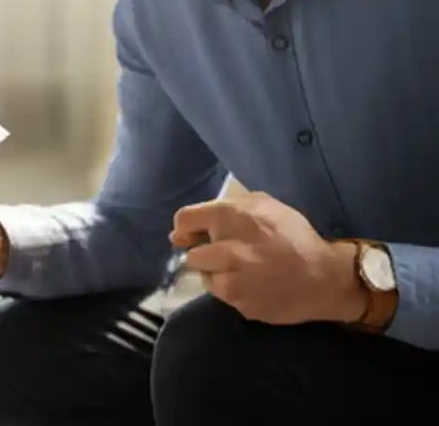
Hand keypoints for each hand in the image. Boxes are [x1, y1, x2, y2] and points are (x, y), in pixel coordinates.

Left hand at [170, 190, 366, 324]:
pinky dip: (232, 291)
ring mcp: (233, 280)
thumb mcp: (265, 206)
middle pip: (191, 256)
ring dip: (217, 275)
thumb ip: (229, 207)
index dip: (183, 229)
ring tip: (241, 272)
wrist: (326, 278)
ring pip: (205, 278)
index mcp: (232, 217)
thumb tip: (196, 223)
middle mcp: (228, 249)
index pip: (184, 219)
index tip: (187, 236)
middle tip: (222, 256)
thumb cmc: (294, 237)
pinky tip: (252, 286)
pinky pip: (223, 296)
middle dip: (203, 256)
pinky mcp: (240, 304)